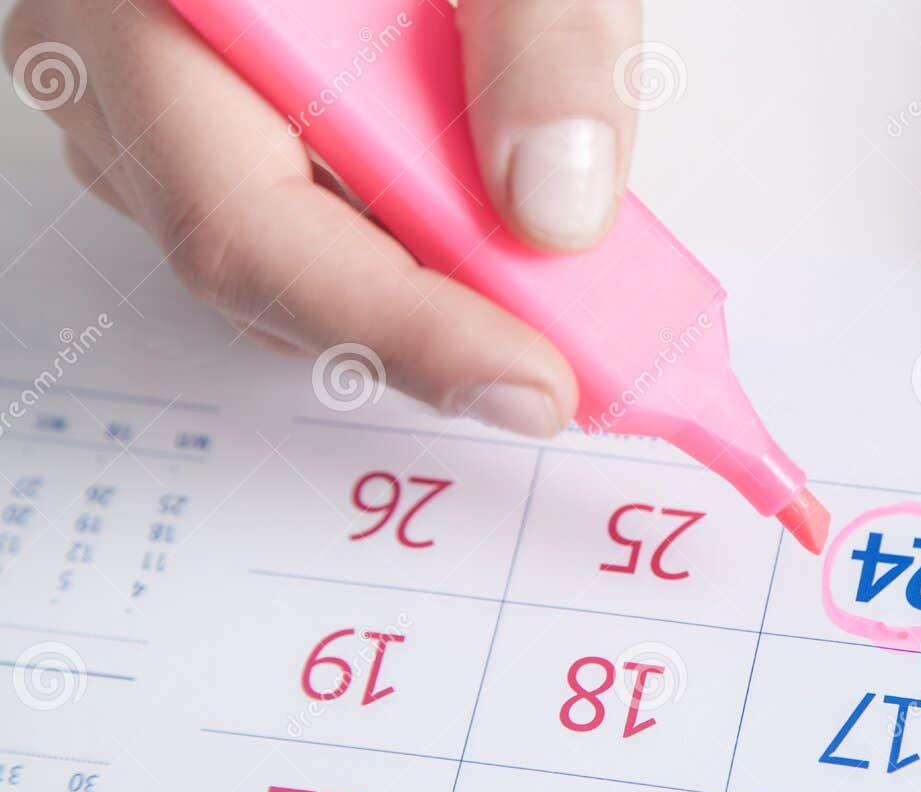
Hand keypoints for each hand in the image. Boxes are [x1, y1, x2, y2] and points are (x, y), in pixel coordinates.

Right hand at [4, 0, 643, 435]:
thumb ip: (539, 39)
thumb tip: (556, 208)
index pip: (245, 223)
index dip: (398, 329)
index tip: (534, 383)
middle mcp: (108, 56)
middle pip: (262, 264)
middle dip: (430, 325)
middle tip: (573, 350)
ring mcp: (135, 94)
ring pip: (278, 254)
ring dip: (419, 283)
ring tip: (538, 275)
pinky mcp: (187, 112)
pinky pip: (286, 213)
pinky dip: (395, 235)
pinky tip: (474, 213)